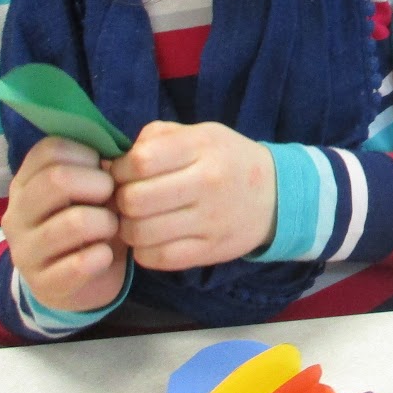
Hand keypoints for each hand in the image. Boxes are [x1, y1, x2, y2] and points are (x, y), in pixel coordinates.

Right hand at [1, 137, 126, 312]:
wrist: (80, 281)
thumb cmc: (91, 219)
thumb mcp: (90, 188)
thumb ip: (99, 163)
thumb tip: (124, 145)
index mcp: (26, 182)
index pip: (50, 149)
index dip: (88, 154)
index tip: (104, 169)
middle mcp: (16, 214)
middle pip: (58, 179)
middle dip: (100, 185)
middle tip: (114, 198)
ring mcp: (24, 250)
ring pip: (74, 222)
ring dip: (106, 223)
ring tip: (110, 228)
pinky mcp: (42, 283)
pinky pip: (80, 264)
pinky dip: (103, 256)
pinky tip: (104, 256)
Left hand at [109, 121, 277, 270]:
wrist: (277, 195)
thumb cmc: (227, 160)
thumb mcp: (201, 134)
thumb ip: (158, 138)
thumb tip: (115, 160)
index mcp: (202, 147)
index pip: (140, 161)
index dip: (120, 169)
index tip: (124, 173)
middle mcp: (208, 182)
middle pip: (135, 200)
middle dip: (121, 200)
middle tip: (128, 199)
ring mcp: (210, 220)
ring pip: (141, 233)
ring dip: (129, 228)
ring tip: (138, 220)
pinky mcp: (211, 250)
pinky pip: (158, 258)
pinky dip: (144, 251)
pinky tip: (152, 239)